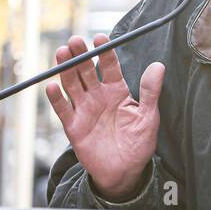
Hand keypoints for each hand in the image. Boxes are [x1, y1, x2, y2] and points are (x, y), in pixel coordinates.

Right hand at [45, 35, 163, 198]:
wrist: (125, 172)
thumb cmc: (138, 143)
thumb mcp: (149, 117)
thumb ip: (150, 92)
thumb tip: (158, 66)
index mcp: (117, 91)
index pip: (109, 66)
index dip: (105, 52)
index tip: (100, 38)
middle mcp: (98, 96)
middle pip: (86, 71)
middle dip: (80, 55)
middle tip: (75, 41)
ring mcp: (84, 110)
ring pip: (71, 85)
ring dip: (66, 69)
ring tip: (62, 54)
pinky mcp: (73, 127)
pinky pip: (62, 110)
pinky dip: (56, 99)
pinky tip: (52, 87)